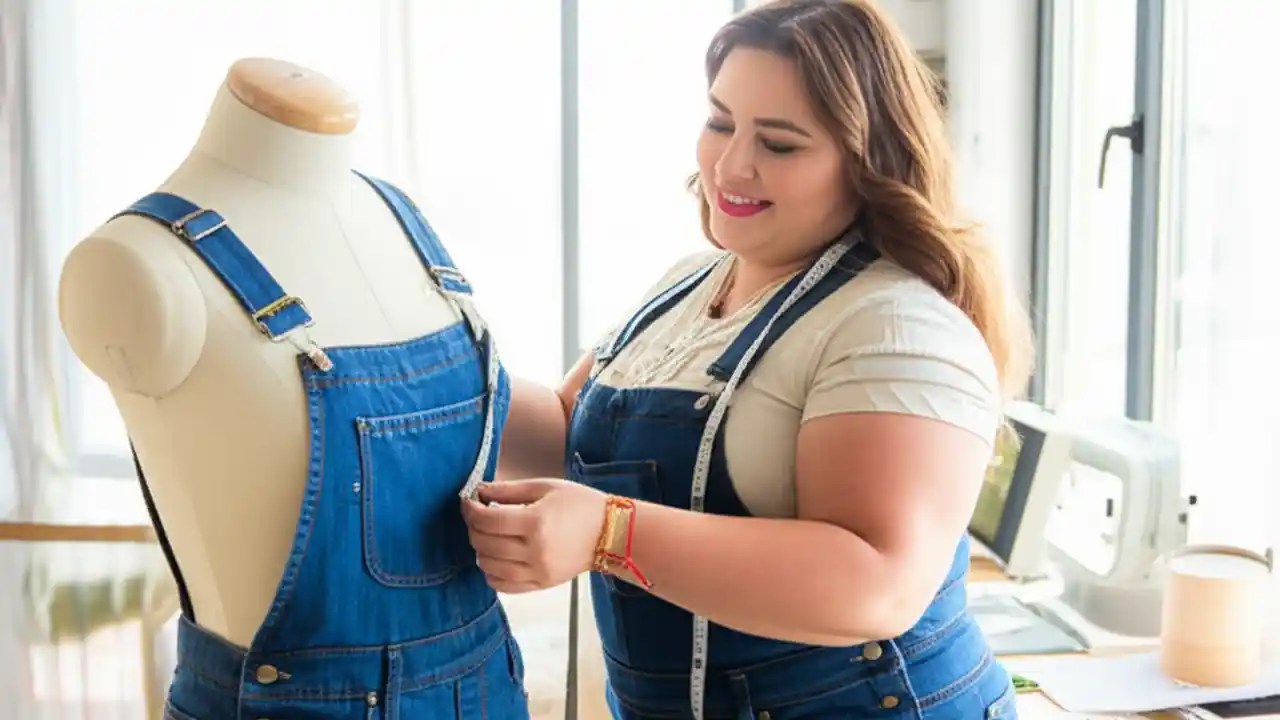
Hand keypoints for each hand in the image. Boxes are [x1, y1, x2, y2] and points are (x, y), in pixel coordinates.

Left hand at [461, 478, 607, 593]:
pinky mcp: (541, 585)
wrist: (611, 533)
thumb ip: (509, 489)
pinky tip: (496, 558)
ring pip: (489, 566)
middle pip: (484, 543)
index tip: (468, 501)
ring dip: (480, 549)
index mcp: (536, 522)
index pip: (487, 520)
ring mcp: (537, 572)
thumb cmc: (580, 504)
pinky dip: (491, 573)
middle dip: (473, 527)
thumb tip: (479, 491)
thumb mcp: (545, 487)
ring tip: (488, 536)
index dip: (470, 510)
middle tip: (477, 516)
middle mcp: (534, 551)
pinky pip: (503, 585)